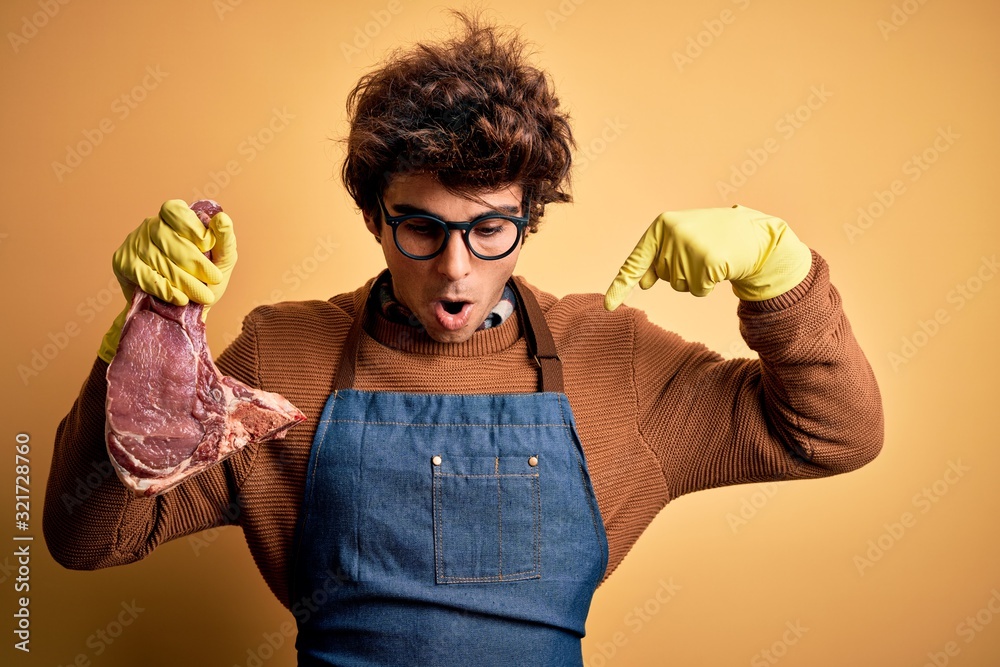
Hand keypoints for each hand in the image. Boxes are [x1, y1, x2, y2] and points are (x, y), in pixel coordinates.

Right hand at [98, 200, 237, 361]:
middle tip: (214, 278)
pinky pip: (144, 275)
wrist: (183, 310)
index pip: (176, 211)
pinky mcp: (123, 263)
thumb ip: (224, 239)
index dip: (192, 227)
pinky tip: (181, 298)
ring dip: (184, 280)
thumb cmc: (204, 277)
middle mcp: (151, 225)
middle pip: (167, 238)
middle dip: (195, 261)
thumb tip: (223, 218)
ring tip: (203, 295)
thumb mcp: (221, 258)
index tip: (208, 245)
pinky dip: (165, 289)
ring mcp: (134, 243)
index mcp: (174, 217)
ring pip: (158, 259)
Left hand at [604, 204, 810, 309]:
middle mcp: (672, 235)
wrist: (754, 234)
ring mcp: (690, 249)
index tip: (608, 306)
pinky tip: (721, 267)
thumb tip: (643, 282)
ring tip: (712, 258)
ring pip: (679, 287)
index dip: (621, 285)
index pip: (636, 261)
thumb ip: (660, 258)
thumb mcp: (681, 242)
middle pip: (663, 277)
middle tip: (702, 253)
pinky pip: (698, 291)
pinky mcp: (708, 264)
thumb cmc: (714, 237)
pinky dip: (709, 285)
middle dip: (681, 272)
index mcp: (662, 225)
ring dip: (696, 279)